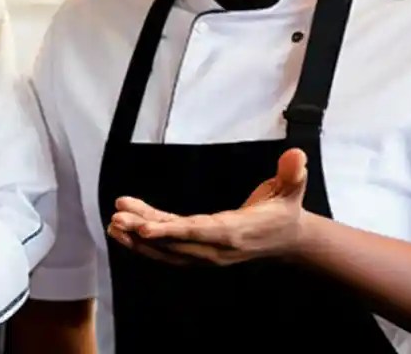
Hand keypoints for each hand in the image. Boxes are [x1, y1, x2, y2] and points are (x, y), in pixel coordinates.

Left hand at [106, 147, 309, 265]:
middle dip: (144, 233)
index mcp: (237, 233)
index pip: (199, 233)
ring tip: (113, 225)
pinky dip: (145, 239)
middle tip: (117, 219)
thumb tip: (297, 156)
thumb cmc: (284, 210)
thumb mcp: (291, 190)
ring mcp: (206, 254)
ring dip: (138, 239)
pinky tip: (124, 228)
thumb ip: (292, 174)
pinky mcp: (198, 252)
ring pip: (167, 249)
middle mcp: (217, 248)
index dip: (171, 231)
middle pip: (175, 243)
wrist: (287, 239)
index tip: (145, 227)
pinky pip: (168, 247)